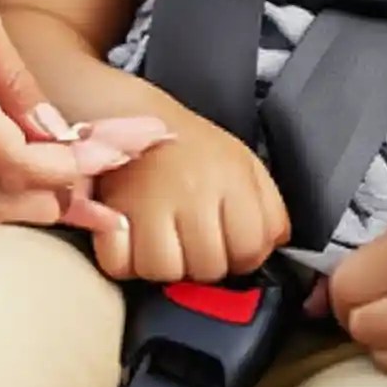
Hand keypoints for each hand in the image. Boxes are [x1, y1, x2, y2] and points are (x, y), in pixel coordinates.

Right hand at [0, 0, 169, 231]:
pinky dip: (27, 190)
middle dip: (73, 192)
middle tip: (130, 160)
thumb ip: (11, 74)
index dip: (70, 165)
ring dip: (54, 199)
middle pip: (2, 200)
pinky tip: (69, 173)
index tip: (121, 147)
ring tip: (112, 174)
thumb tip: (54, 131)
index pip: (9, 159)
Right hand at [91, 111, 289, 281]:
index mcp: (230, 177)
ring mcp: (149, 202)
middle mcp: (192, 190)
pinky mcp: (109, 210)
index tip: (229, 246)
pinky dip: (124, 261)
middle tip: (190, 241)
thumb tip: (277, 245)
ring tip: (160, 240)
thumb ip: (268, 205)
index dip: (242, 256)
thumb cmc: (190, 146)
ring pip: (164, 271)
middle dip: (202, 264)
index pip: (250, 248)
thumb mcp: (242, 162)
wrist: (129, 115)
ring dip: (162, 264)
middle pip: (208, 267)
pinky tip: (131, 239)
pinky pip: (120, 265)